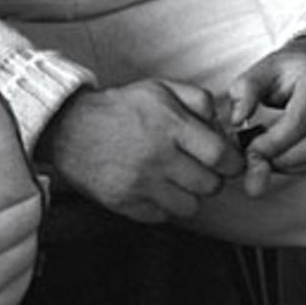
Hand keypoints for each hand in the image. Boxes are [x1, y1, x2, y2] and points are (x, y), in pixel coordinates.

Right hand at [38, 80, 244, 222]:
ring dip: (189, 194)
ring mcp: (141, 184)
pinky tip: (155, 186)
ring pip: (190, 206)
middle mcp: (158, 157)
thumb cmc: (120, 108)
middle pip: (210, 185)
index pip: (221, 156)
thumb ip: (198, 100)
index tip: (230, 162)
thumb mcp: (161, 88)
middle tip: (201, 168)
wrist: (72, 129)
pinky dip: (164, 205)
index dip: (233, 162)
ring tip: (176, 178)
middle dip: (212, 177)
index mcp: (170, 125)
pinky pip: (164, 216)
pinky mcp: (126, 204)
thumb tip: (223, 123)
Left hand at [226, 35, 305, 197]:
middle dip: (279, 158)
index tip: (250, 149)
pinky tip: (280, 155)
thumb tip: (236, 120)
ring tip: (265, 155)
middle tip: (255, 157)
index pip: (298, 122)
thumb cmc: (290, 69)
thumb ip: (246, 91)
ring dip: (286, 165)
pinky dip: (297, 166)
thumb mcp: (264, 69)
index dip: (272, 142)